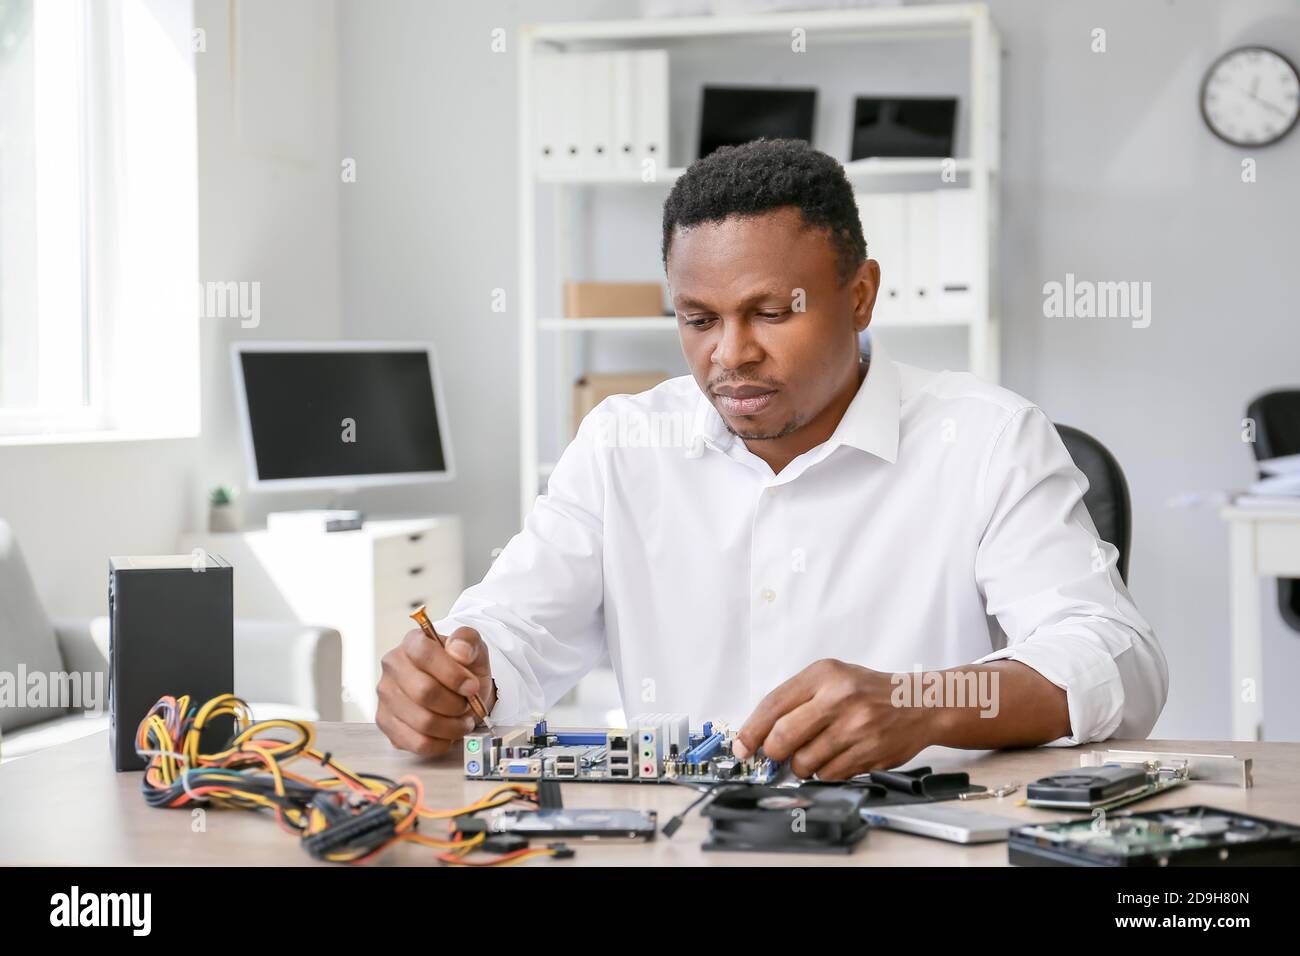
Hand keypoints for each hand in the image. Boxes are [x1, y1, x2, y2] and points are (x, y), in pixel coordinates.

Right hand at [376, 625, 496, 756]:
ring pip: (422, 721)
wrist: (457, 690)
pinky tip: (448, 734)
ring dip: (451, 726)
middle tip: (468, 706)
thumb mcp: (473, 648)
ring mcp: (386, 696)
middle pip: (424, 692)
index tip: (472, 686)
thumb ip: (468, 641)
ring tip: (463, 721)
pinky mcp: (386, 722)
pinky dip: (440, 743)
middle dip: (455, 704)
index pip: (425, 655)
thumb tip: (459, 651)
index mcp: (412, 642)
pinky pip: (416, 742)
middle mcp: (392, 667)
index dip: (452, 674)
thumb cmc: (463, 668)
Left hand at [732, 659, 931, 779]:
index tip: (742, 746)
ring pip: (805, 762)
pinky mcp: (870, 753)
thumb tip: (758, 733)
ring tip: (815, 752)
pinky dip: (825, 772)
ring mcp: (856, 727)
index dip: (751, 730)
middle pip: (783, 737)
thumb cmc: (869, 692)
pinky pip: (830, 775)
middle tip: (776, 754)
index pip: (773, 705)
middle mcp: (839, 698)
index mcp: (824, 675)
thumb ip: (796, 701)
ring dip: (801, 765)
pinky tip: (837, 756)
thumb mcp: (832, 678)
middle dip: (773, 753)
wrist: (918, 704)